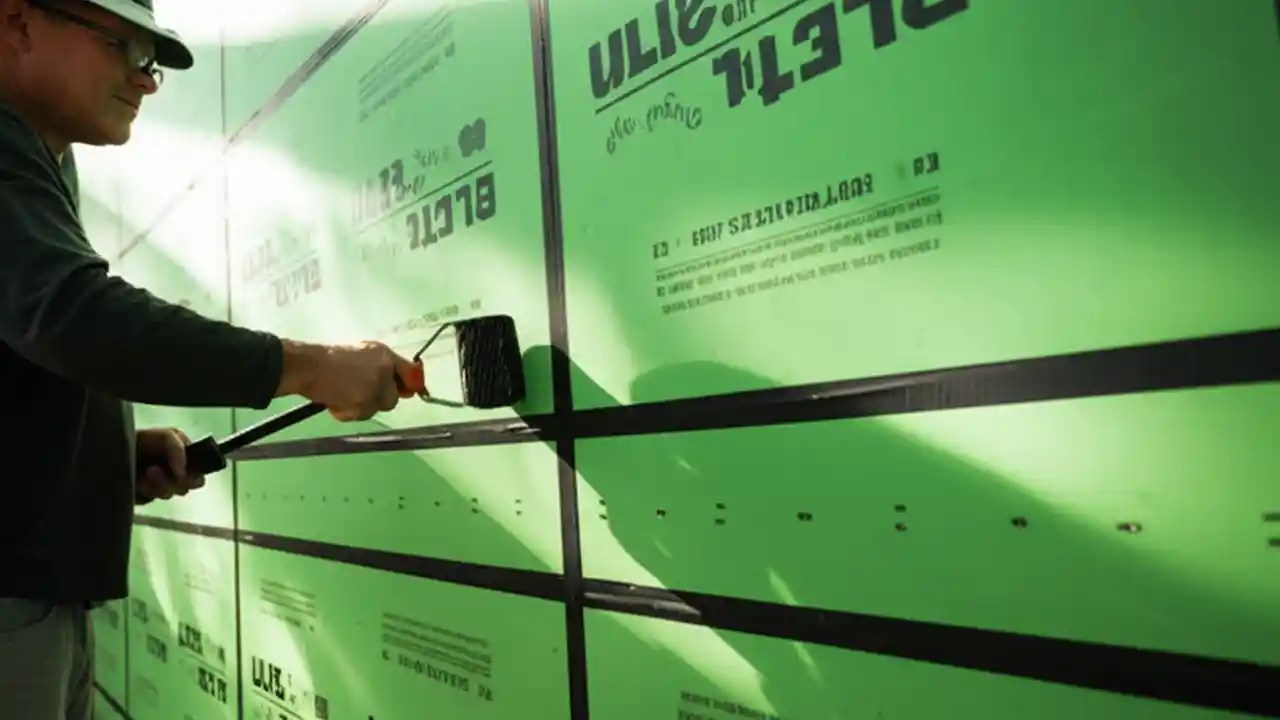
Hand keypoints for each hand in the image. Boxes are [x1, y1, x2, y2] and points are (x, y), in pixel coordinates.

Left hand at [135, 427, 205, 500]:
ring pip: (170, 493)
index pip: (200, 472)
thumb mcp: (167, 435)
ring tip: (146, 472)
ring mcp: (161, 485)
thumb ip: (179, 448)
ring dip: (158, 483)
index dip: (194, 474)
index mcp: (185, 459)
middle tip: (156, 469)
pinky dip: (147, 490)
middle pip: (188, 487)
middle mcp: (176, 473)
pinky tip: (139, 481)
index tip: (181, 472)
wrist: (113, 450)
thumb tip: (182, 473)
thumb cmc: (143, 439)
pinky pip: (154, 499)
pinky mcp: (148, 495)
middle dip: (174, 480)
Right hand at [279, 340, 423, 420]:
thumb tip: (406, 386)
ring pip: (375, 408)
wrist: (310, 366)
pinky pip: (360, 415)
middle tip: (360, 391)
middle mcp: (383, 373)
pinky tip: (336, 399)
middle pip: (393, 398)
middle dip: (379, 398)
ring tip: (344, 393)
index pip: (410, 372)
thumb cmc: (332, 357)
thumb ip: (385, 365)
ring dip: (363, 405)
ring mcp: (373, 391)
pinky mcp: (361, 406)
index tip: (411, 390)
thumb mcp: (364, 352)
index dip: (412, 384)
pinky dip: (349, 412)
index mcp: (384, 356)